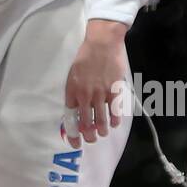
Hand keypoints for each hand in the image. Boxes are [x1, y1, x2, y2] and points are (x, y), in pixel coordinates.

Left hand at [64, 19, 129, 147]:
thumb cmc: (85, 57)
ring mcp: (100, 94)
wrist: (102, 43)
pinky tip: (114, 124)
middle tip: (92, 139)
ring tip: (103, 133)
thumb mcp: (73, 75)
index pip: (71, 117)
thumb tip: (77, 109)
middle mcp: (85, 95)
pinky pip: (115, 111)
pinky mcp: (114, 90)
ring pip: (101, 120)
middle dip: (89, 136)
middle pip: (87, 123)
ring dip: (102, 131)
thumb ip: (74, 92)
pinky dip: (115, 121)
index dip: (73, 133)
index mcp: (73, 91)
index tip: (76, 143)